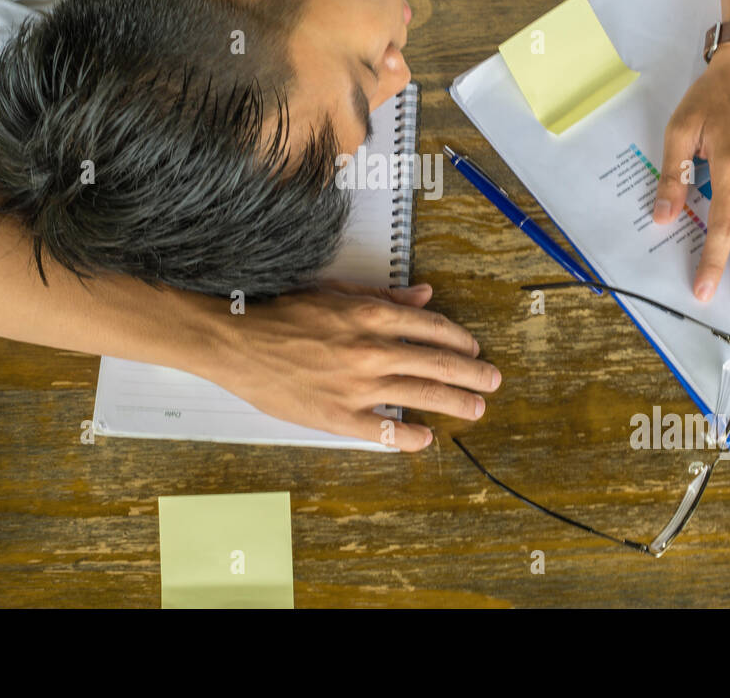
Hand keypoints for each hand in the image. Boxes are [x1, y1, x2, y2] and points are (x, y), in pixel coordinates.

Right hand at [201, 281, 497, 450]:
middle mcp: (371, 350)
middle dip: (472, 374)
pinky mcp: (336, 415)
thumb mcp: (336, 291)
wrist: (237, 341)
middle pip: (438, 363)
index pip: (434, 328)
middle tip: (492, 381)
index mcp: (371, 315)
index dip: (461, 340)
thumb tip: (426, 295)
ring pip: (420, 395)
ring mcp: (356, 385)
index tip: (473, 349)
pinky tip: (425, 439)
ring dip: (455, 403)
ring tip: (476, 409)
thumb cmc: (283, 312)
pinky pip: (381, 430)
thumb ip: (385, 295)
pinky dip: (407, 436)